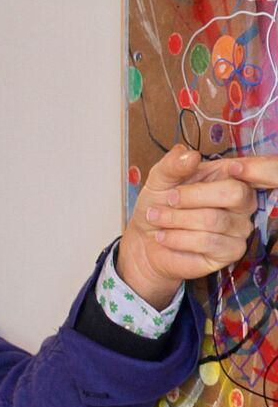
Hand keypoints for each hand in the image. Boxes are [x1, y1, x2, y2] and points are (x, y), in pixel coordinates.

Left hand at [119, 146, 277, 307]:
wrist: (146, 241)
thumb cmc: (159, 206)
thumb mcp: (160, 180)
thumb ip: (173, 165)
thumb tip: (191, 155)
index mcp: (232, 176)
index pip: (260, 168)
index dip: (256, 168)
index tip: (234, 168)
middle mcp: (243, 201)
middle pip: (235, 193)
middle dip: (192, 196)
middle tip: (168, 199)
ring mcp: (240, 227)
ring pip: (214, 219)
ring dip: (176, 219)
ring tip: (156, 218)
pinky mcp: (231, 251)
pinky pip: (208, 242)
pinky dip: (178, 238)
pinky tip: (163, 236)